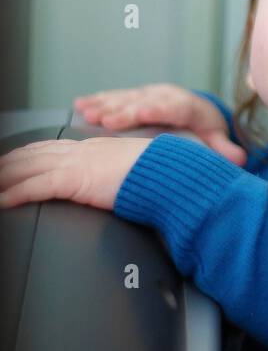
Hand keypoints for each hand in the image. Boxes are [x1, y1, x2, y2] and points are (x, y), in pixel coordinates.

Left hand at [0, 136, 153, 210]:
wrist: (167, 174)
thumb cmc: (157, 176)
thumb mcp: (130, 173)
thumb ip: (114, 178)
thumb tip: (112, 189)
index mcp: (93, 149)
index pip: (48, 148)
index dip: (24, 155)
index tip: (10, 161)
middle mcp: (80, 151)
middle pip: (31, 154)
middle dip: (7, 164)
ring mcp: (76, 162)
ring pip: (26, 167)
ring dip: (3, 178)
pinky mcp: (75, 178)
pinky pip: (35, 186)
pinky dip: (14, 194)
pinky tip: (2, 202)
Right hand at [73, 83, 246, 165]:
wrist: (196, 109)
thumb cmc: (205, 127)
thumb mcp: (216, 136)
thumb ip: (224, 148)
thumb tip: (239, 160)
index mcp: (186, 106)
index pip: (171, 107)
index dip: (155, 109)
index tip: (140, 113)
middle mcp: (164, 96)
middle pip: (142, 102)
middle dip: (123, 110)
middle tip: (103, 119)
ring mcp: (147, 94)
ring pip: (125, 98)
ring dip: (104, 104)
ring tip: (85, 112)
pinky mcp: (134, 97)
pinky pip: (114, 97)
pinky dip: (97, 100)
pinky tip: (80, 105)